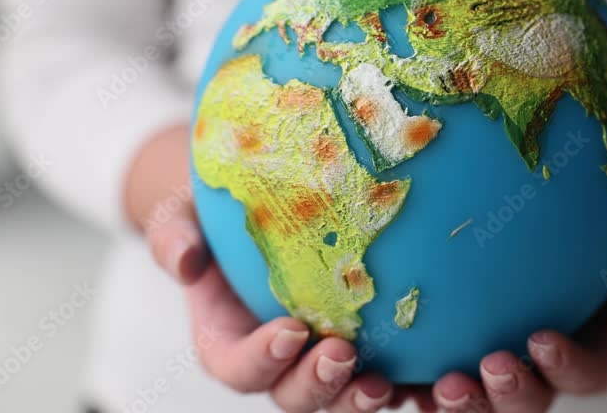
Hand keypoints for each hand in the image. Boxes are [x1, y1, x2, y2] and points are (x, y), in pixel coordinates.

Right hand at [125, 125, 396, 411]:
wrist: (256, 211)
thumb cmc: (214, 215)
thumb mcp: (181, 215)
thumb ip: (173, 236)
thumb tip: (184, 259)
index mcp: (229, 342)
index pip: (239, 367)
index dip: (261, 360)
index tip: (288, 330)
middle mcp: (277, 362)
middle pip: (294, 396)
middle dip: (317, 386)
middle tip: (341, 356)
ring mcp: (320, 358)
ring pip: (341, 396)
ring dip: (360, 397)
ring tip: (387, 382)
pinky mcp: (363, 345)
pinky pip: (385, 370)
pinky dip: (407, 378)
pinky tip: (432, 367)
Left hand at [427, 123, 606, 411]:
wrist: (573, 219)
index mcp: (595, 351)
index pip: (589, 373)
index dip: (568, 365)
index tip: (543, 336)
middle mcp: (546, 372)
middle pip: (531, 404)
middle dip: (510, 396)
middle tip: (489, 367)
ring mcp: (502, 369)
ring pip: (482, 404)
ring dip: (463, 404)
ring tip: (439, 386)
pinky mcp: (458, 355)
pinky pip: (434, 379)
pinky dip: (413, 383)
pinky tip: (390, 372)